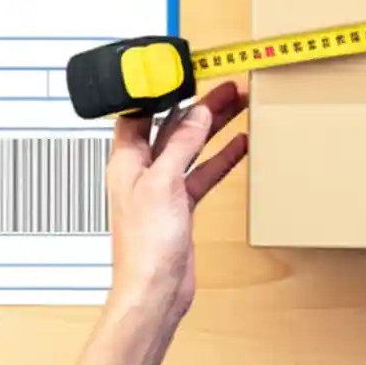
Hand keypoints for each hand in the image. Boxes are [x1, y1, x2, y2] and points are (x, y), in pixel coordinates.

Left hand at [105, 81, 248, 319]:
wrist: (155, 290)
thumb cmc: (144, 248)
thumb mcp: (163, 184)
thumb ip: (181, 146)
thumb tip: (195, 115)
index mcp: (126, 161)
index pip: (139, 113)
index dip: (160, 91)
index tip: (186, 74)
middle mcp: (142, 171)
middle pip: (172, 127)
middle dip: (199, 105)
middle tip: (227, 86)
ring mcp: (163, 189)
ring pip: (192, 147)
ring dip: (215, 127)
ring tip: (239, 105)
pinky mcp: (182, 206)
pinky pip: (204, 173)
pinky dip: (222, 158)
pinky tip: (240, 145)